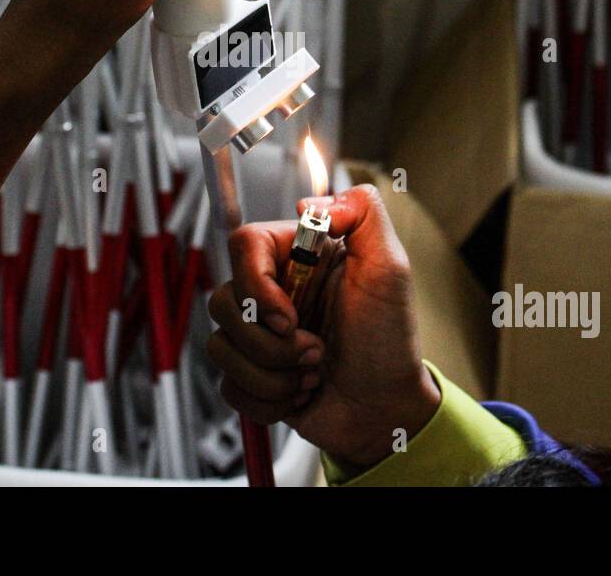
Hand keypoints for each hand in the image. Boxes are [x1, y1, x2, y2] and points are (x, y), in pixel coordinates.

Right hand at [206, 185, 441, 468]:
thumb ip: (363, 213)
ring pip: (221, 348)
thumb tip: (311, 202)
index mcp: (297, 258)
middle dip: (271, 343)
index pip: (242, 246)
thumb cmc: (389, 340)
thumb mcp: (389, 268)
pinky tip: (299, 394)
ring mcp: (257, 334)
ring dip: (274, 375)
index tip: (288, 317)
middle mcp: (271, 292)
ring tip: (312, 374)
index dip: (256, 285)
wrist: (385, 408)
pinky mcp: (250, 374)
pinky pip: (229, 386)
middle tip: (315, 352)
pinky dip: (268, 400)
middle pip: (223, 301)